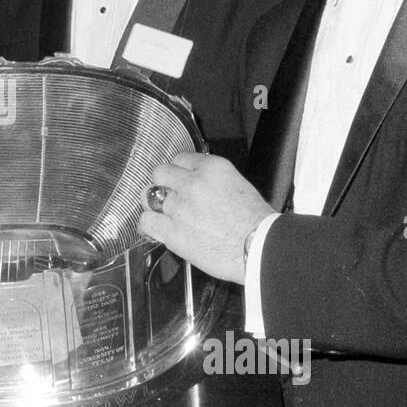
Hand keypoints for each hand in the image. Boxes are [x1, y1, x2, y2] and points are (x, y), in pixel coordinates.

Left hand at [137, 154, 274, 282]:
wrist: (260, 247)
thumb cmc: (257, 223)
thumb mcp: (239, 186)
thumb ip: (213, 181)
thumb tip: (198, 183)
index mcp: (212, 168)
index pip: (181, 158)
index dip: (178, 171)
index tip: (178, 178)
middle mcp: (193, 183)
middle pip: (160, 173)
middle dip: (163, 183)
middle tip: (167, 195)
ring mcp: (180, 207)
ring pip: (149, 196)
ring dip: (154, 204)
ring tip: (161, 213)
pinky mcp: (173, 232)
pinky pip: (146, 221)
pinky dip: (148, 224)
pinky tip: (154, 228)